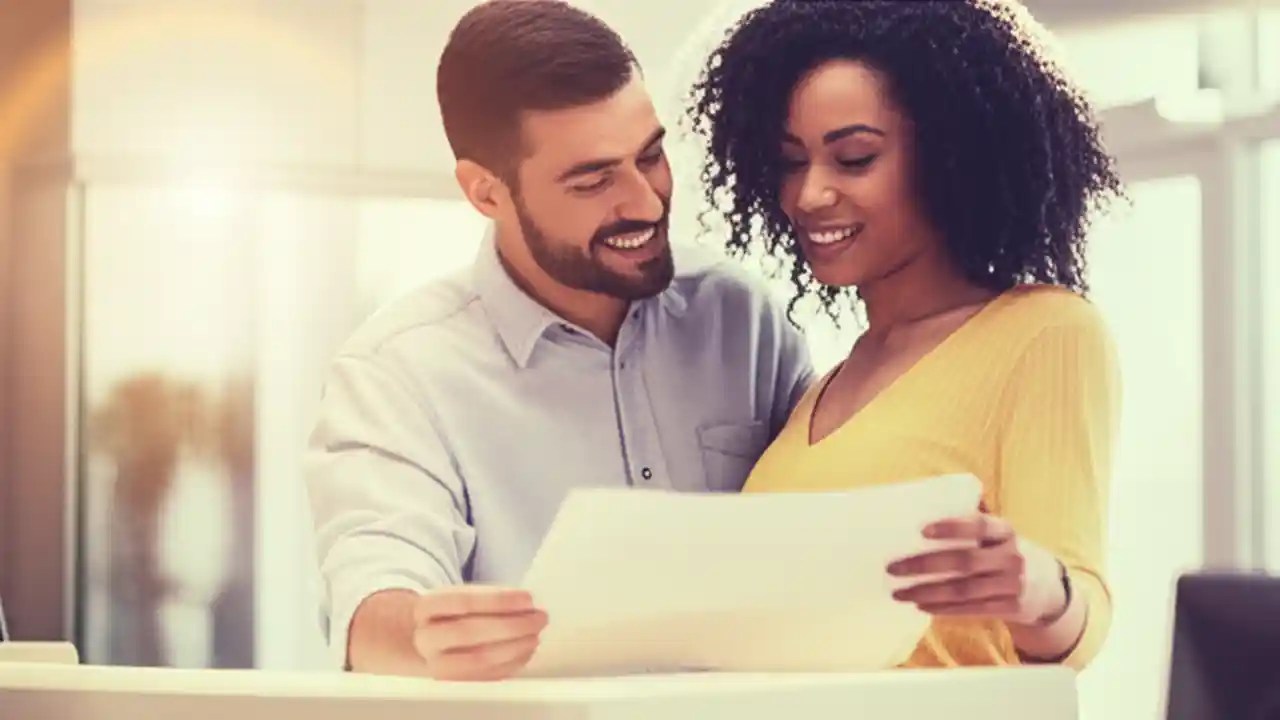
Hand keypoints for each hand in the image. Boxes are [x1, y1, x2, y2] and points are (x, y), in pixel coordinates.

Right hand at [412, 586, 547, 680]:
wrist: (422, 640)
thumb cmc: (450, 613)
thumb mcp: (460, 596)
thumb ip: (489, 597)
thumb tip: (527, 605)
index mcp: (426, 608)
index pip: (463, 601)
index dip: (498, 600)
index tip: (528, 598)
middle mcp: (426, 638)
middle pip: (470, 632)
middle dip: (511, 626)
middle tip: (539, 618)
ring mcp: (437, 664)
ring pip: (479, 659)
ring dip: (516, 647)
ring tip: (536, 635)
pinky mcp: (453, 682)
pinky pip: (485, 676)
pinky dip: (511, 664)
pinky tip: (526, 651)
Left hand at [886, 513, 1065, 626]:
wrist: (1049, 589)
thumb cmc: (1008, 553)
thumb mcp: (1000, 534)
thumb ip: (974, 522)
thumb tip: (928, 503)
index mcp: (1005, 531)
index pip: (979, 525)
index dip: (952, 527)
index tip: (922, 531)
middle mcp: (1010, 557)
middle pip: (964, 562)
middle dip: (925, 566)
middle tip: (893, 568)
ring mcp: (1012, 585)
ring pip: (963, 590)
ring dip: (927, 592)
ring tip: (899, 592)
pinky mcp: (1009, 608)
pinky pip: (970, 609)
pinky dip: (943, 608)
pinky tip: (920, 605)